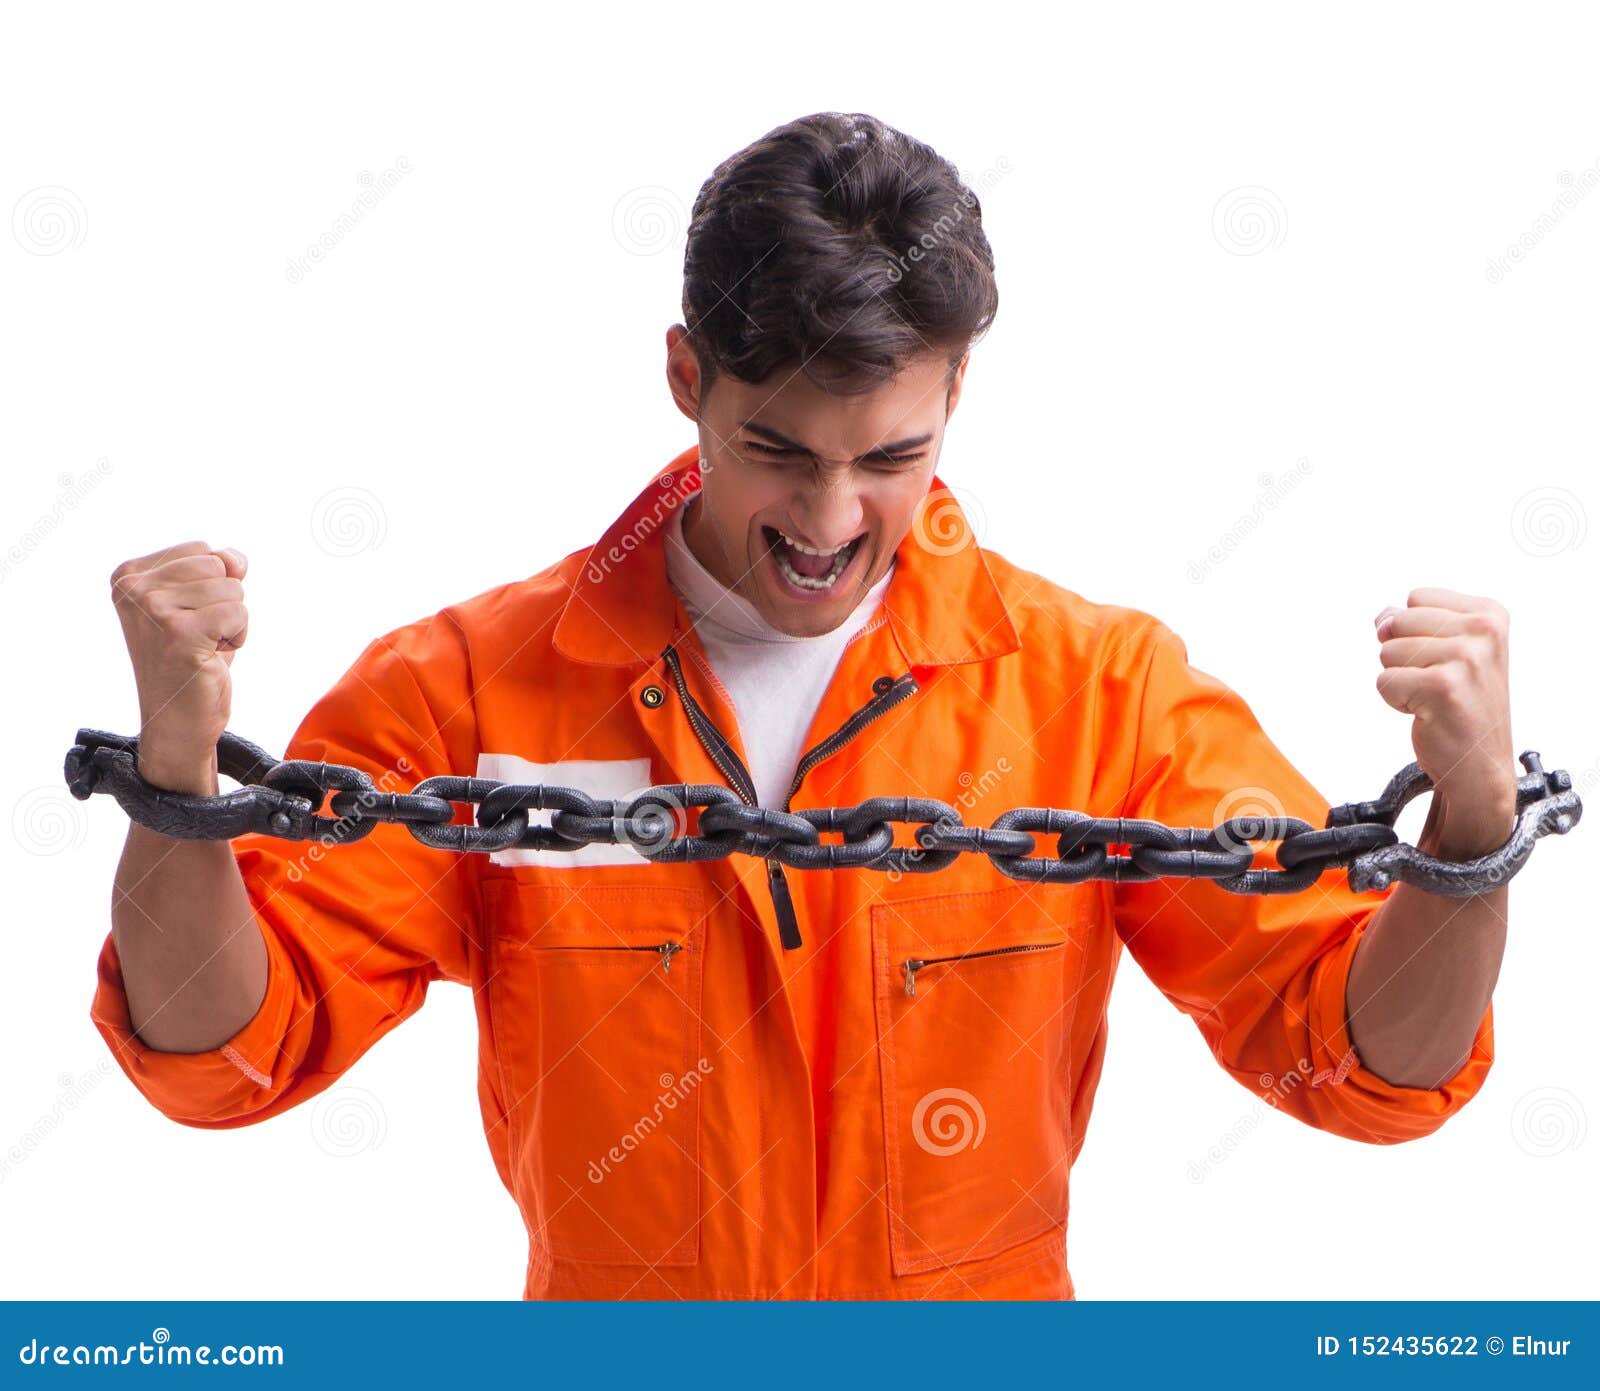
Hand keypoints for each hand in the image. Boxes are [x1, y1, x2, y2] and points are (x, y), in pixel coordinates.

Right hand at [109, 541, 249, 793]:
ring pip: (233, 590)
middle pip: (218, 567)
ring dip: (230, 623)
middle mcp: (134, 589)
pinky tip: (211, 657)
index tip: (188, 619)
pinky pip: (239, 613)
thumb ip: (217, 568)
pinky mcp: (180, 632)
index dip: (211, 587)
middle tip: (198, 636)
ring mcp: (154, 609)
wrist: (177, 720)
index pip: (202, 551)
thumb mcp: (201, 602)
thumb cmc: (190, 659)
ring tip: (203, 647)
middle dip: (223, 603)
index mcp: (129, 575)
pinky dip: (237, 637)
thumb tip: (234, 558)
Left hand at [1374, 587, 1518, 858]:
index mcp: (1490, 614)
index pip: (1415, 599)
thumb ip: (1413, 622)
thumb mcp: (1447, 650)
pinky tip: (1428, 713)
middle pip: (1397, 622)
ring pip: (1387, 652)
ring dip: (1401, 680)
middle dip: (1404, 656)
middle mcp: (1485, 631)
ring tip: (1434, 698)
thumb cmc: (1461, 704)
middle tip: (1438, 682)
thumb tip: (1383, 618)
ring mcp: (1467, 658)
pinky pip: (1384, 681)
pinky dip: (1397, 700)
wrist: (1480, 763)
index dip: (1416, 632)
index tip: (1446, 660)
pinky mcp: (1443, 686)